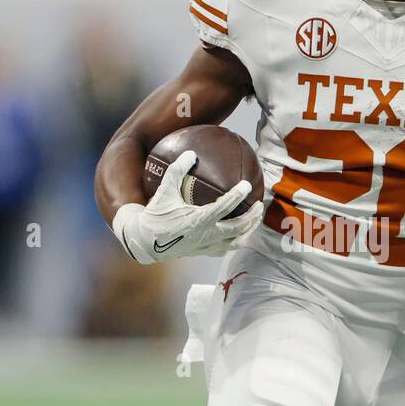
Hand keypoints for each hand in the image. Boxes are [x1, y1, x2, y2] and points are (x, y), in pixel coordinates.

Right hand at [112, 150, 262, 263]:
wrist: (145, 241)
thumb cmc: (155, 213)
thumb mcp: (164, 190)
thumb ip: (177, 170)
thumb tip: (191, 153)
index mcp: (199, 219)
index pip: (226, 206)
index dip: (238, 195)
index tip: (247, 185)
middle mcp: (206, 235)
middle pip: (239, 227)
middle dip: (252, 216)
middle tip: (259, 204)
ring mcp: (206, 246)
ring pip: (236, 241)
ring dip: (248, 230)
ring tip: (254, 221)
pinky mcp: (203, 252)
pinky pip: (225, 248)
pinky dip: (235, 241)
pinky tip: (237, 234)